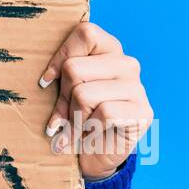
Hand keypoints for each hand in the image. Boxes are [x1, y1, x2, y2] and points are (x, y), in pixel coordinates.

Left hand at [38, 21, 152, 180]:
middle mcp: (127, 63)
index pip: (85, 33)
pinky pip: (104, 113)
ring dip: (73, 119)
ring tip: (74, 130)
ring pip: (84, 94)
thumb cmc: (78, 117)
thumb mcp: (66, 90)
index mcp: (109, 49)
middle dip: (62, 99)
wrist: (97, 155)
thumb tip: (46, 79)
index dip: (60, 57)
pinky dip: (89, 129)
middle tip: (61, 119)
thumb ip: (63, 75)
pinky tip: (90, 137)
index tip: (47, 82)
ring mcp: (137, 87)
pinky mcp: (143, 112)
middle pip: (74, 68)